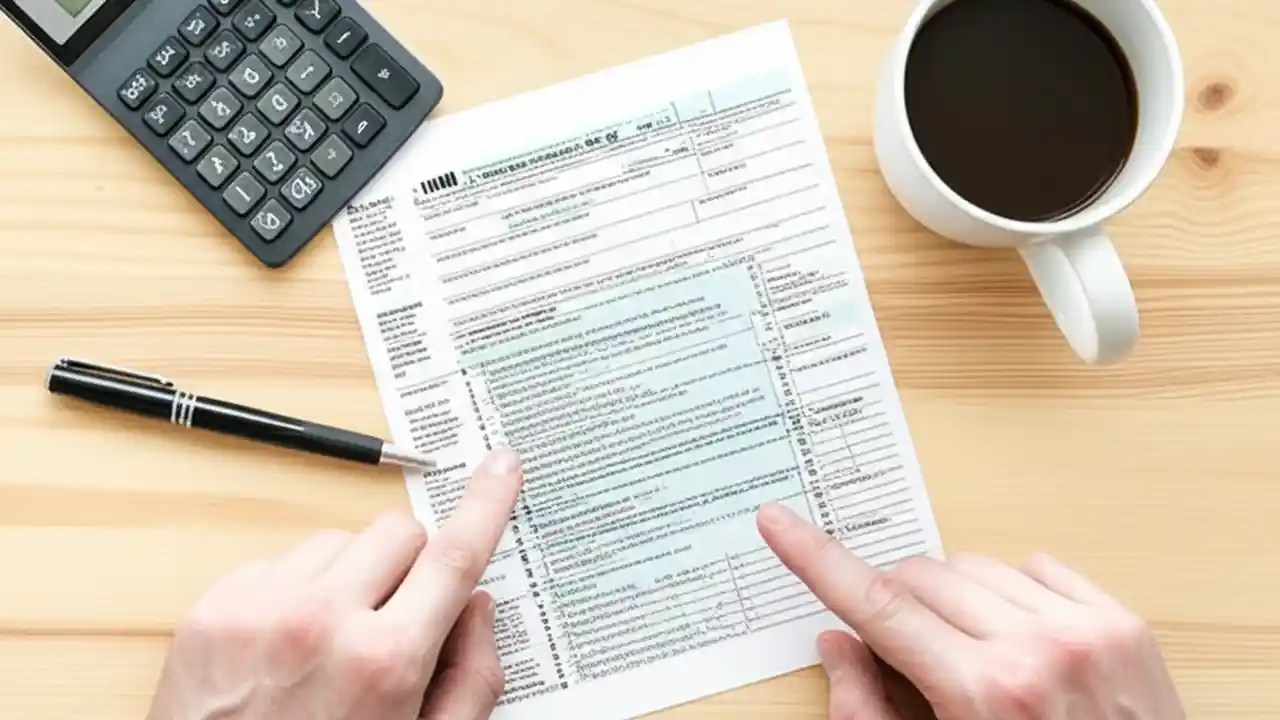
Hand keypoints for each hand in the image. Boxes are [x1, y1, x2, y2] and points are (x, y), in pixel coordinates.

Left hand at [147, 449, 523, 719]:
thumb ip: (471, 679)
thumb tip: (477, 605)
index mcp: (386, 661)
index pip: (455, 556)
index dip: (487, 503)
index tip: (501, 467)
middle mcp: (322, 621)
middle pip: (399, 533)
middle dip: (412, 565)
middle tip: (399, 617)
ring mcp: (261, 609)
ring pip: (338, 541)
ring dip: (350, 577)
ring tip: (331, 644)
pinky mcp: (214, 609)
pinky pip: (279, 563)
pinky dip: (294, 591)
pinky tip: (286, 647)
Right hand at [757, 504, 1184, 719]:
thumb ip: (868, 712)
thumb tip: (836, 644)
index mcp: (982, 693)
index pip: (876, 604)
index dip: (816, 559)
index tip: (779, 524)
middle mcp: (1037, 650)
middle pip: (921, 578)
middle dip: (895, 603)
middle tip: (902, 648)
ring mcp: (1086, 632)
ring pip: (976, 566)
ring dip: (953, 597)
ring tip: (967, 650)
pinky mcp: (1123, 625)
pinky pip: (1040, 566)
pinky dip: (1013, 590)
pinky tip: (1014, 633)